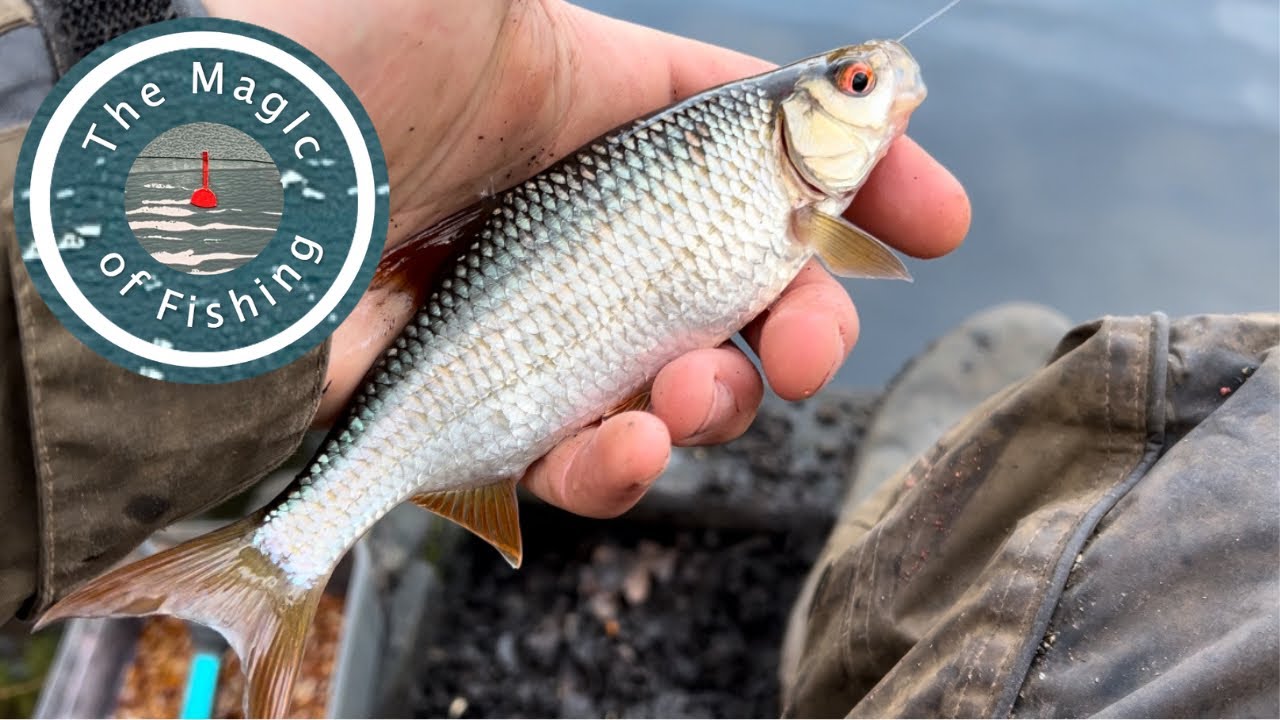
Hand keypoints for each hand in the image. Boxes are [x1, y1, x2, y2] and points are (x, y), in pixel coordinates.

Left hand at [207, 0, 970, 517]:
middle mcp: (556, 217)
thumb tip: (751, 26)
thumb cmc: (314, 76)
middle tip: (814, 342)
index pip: (742, 139)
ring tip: (708, 392)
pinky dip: (622, 461)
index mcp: (574, 109)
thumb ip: (574, 13)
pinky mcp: (471, 410)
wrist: (184, 235)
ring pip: (669, 376)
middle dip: (801, 316)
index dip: (845, 174)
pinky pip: (575, 454)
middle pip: (726, 276)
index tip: (932, 217)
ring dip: (721, 399)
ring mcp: (518, 318)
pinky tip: (626, 440)